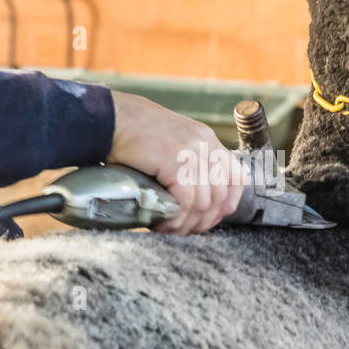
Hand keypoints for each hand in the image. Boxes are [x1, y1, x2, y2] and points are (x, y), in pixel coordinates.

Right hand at [107, 91, 245, 234]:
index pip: (236, 178)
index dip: (226, 205)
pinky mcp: (176, 163)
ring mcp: (193, 152)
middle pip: (220, 195)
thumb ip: (187, 164)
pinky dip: (175, 218)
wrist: (111, 118)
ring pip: (203, 203)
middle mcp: (206, 144)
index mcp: (207, 139)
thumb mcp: (171, 144)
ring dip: (186, 223)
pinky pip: (185, 201)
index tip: (210, 219)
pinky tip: (162, 222)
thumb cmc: (133, 134)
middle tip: (184, 230)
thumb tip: (194, 201)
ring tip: (169, 229)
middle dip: (204, 220)